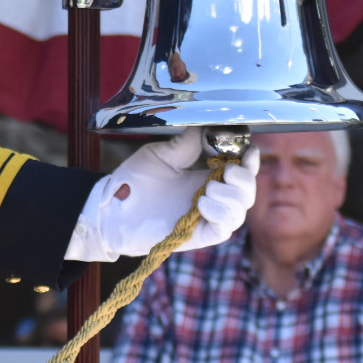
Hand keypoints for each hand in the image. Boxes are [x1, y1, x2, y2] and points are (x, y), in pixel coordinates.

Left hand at [65, 128, 259, 261]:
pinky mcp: (198, 235)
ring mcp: (205, 218)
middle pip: (247, 193)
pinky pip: (224, 229)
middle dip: (244, 180)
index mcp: (205, 178)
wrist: (112, 206)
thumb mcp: (161, 155)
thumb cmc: (133, 181)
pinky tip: (202, 203)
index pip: (240, 172)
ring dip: (231, 197)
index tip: (248, 151)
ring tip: (207, 190)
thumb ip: (185, 144)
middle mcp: (210, 199)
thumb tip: (206, 126)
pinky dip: (221, 214)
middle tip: (226, 171)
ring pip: (240, 212)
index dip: (249, 163)